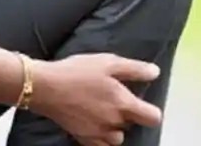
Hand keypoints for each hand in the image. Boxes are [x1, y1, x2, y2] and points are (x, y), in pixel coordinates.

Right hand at [28, 53, 162, 145]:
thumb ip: (135, 70)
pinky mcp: (82, 138)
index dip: (152, 112)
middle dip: (128, 114)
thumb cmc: (77, 72)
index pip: (153, 118)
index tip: (144, 104)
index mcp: (123, 104)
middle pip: (132, 125)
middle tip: (114, 98)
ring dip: (115, 128)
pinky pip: (100, 145)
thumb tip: (155, 73)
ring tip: (104, 112)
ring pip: (117, 138)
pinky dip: (100, 137)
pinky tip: (93, 121)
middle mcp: (113, 123)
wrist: (45, 87)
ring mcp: (97, 133)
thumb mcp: (109, 63)